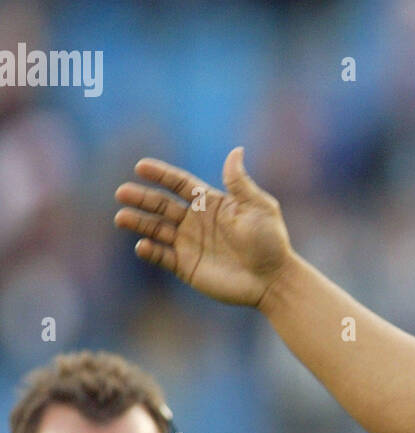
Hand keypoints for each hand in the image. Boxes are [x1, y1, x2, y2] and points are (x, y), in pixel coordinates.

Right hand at [114, 147, 292, 308]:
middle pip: (161, 204)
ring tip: (121, 217)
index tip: (141, 166)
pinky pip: (162, 256)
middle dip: (141, 198)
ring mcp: (189, 244)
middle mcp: (195, 221)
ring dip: (138, 222)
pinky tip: (142, 245)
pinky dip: (150, 251)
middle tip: (122, 192)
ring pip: (156, 229)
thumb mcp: (259, 208)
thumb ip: (240, 183)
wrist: (274, 280)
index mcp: (210, 203)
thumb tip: (235, 150)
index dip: (160, 174)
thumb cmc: (271, 242)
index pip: (179, 183)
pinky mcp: (187, 267)